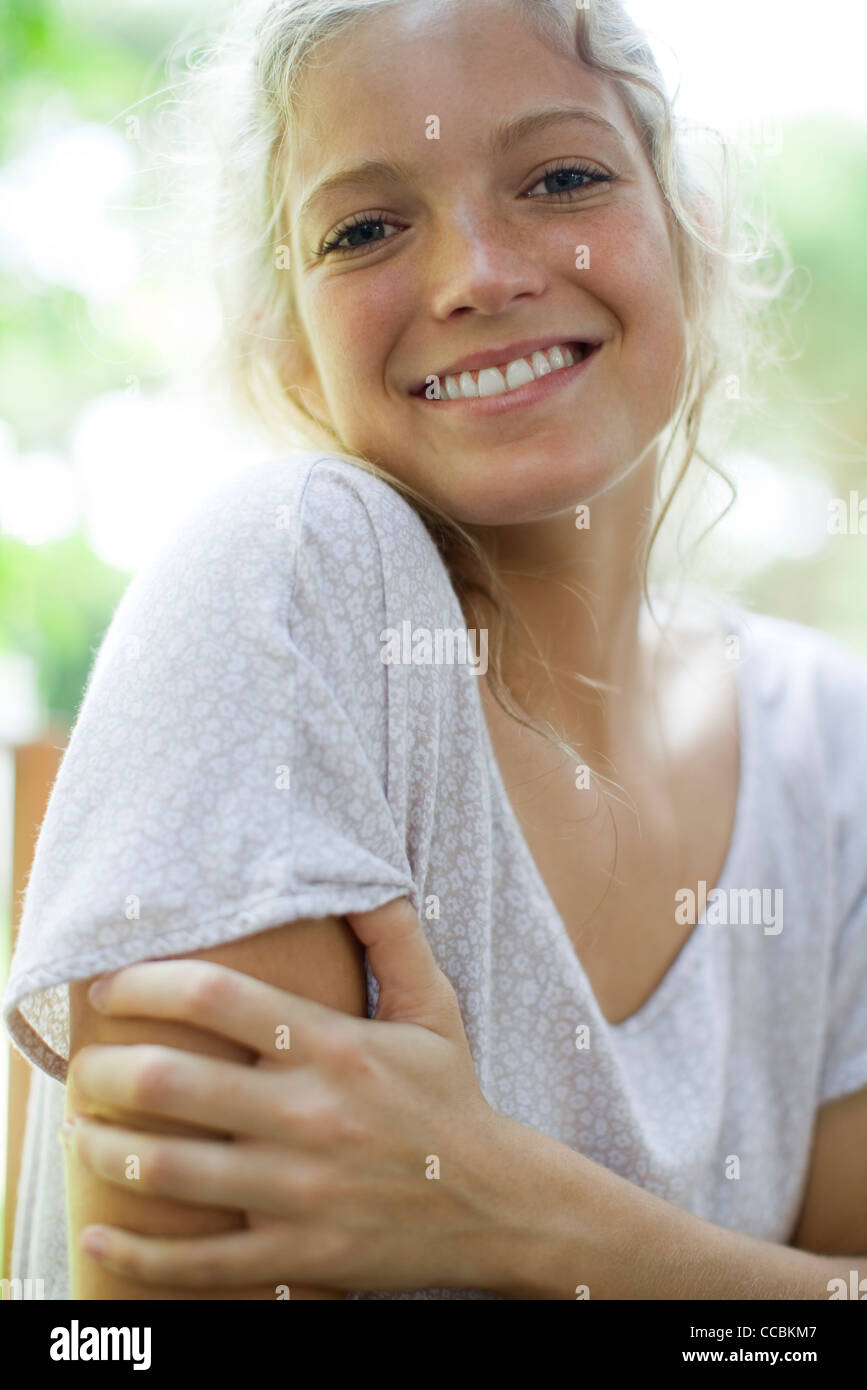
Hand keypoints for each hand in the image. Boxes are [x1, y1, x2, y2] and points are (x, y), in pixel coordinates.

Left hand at [65, 898, 523, 1292]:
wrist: (498, 1205)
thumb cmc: (450, 1097)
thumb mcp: (434, 1008)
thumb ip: (393, 936)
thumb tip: (361, 872)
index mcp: (336, 1046)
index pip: (216, 996)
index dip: (144, 983)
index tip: (108, 985)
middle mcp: (311, 1115)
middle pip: (170, 1082)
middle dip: (105, 1071)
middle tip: (86, 1068)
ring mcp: (301, 1191)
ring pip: (168, 1171)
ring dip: (104, 1151)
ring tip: (84, 1134)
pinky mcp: (299, 1256)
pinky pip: (198, 1262)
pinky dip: (138, 1254)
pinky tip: (103, 1237)